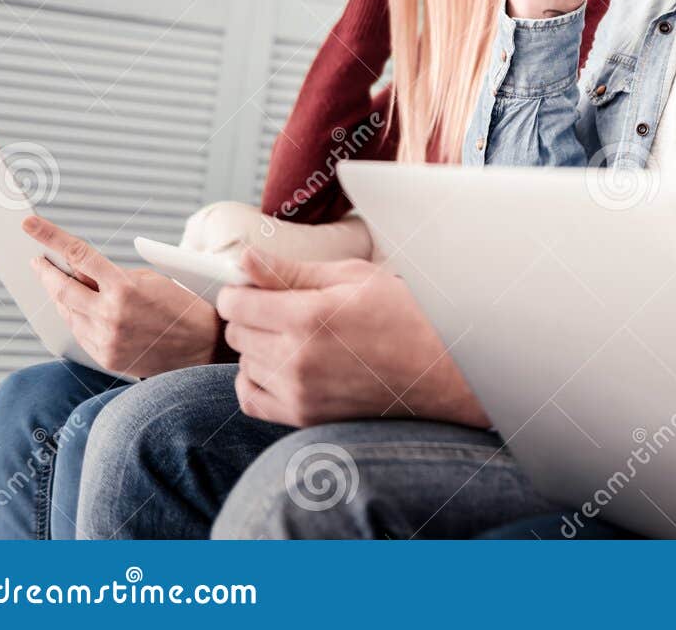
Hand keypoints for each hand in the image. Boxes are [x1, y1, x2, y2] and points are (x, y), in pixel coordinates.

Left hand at [26, 216, 221, 377]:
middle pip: (61, 288)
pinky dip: (77, 318)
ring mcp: (105, 339)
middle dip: (45, 272)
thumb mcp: (152, 279)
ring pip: (66, 312)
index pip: (79, 255)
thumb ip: (113, 276)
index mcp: (126, 288)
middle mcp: (111, 315)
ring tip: (62, 285)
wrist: (203, 346)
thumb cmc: (182, 306)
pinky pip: (79, 332)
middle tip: (37, 261)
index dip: (50, 237)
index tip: (29, 225)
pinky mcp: (104, 357)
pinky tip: (83, 310)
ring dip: (62, 297)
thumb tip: (79, 273)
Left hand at [219, 250, 488, 429]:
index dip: (241, 289)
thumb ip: (292, 270)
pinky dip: (257, 380)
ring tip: (297, 337)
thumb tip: (245, 259)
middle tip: (287, 309)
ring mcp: (298, 392)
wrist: (440, 371)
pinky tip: (283, 365)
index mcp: (308, 316)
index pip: (235, 303)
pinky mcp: (303, 416)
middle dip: (252, 315)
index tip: (257, 286)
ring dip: (259, 347)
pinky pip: (250, 398)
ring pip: (242, 363)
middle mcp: (297, 358)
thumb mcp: (355, 277)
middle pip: (235, 333)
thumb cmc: (404, 315)